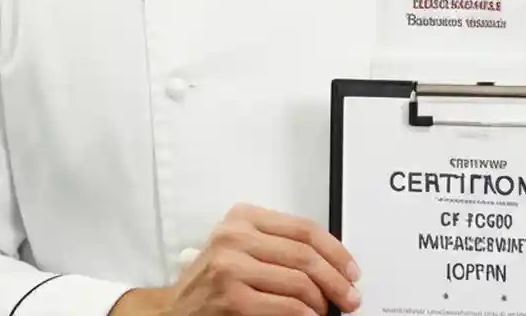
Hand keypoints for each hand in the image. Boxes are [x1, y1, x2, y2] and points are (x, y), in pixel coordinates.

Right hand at [115, 203, 361, 315]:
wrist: (174, 312)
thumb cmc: (212, 284)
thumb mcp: (240, 250)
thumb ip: (277, 247)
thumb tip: (330, 262)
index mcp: (241, 218)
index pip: (304, 228)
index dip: (336, 251)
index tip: (351, 269)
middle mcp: (233, 237)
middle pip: (306, 254)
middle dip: (337, 280)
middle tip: (350, 296)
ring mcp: (230, 268)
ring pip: (300, 282)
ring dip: (322, 303)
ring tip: (325, 311)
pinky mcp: (232, 299)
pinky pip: (288, 308)